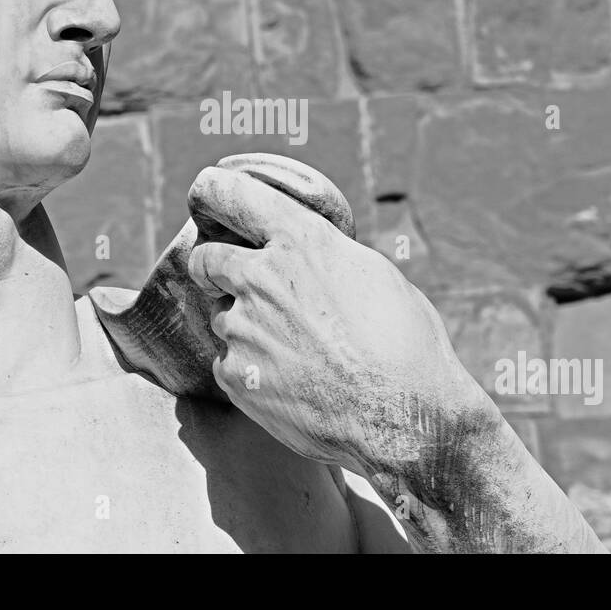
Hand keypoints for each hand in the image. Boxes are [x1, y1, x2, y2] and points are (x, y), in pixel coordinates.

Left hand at [186, 165, 492, 479]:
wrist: (404, 418)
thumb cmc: (405, 345)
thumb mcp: (374, 275)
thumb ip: (326, 257)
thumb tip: (308, 255)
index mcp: (301, 242)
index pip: (232, 196)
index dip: (213, 191)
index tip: (206, 193)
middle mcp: (262, 278)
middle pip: (206, 259)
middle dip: (214, 268)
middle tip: (233, 281)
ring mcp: (243, 329)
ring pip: (224, 318)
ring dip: (247, 328)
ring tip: (296, 353)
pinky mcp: (235, 376)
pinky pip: (230, 364)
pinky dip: (252, 371)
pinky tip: (292, 383)